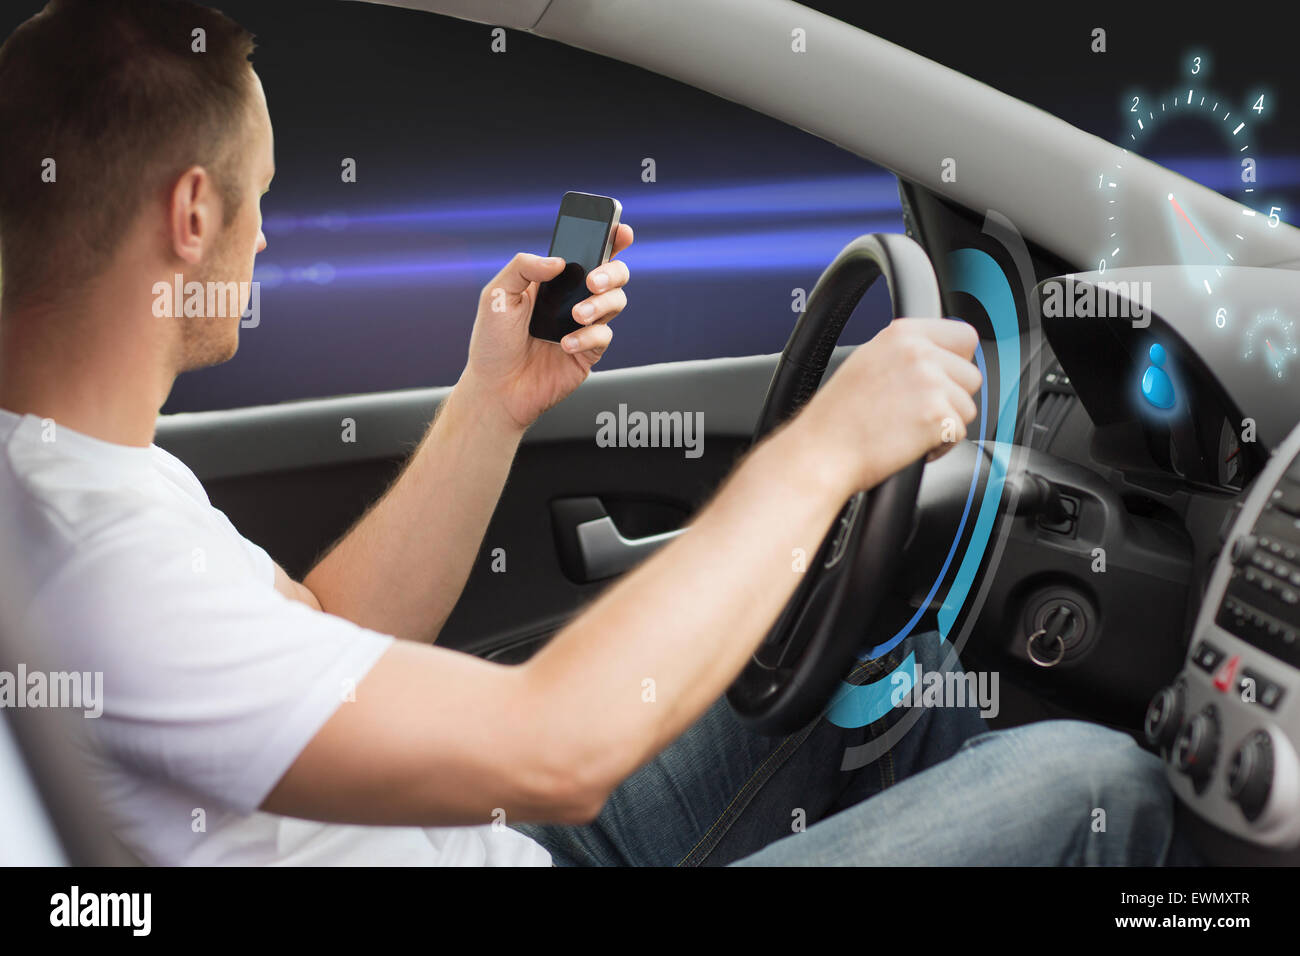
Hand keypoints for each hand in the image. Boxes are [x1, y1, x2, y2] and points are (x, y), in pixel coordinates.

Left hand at [462, 224, 633, 429]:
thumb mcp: (496, 295)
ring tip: (576, 315)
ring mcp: (583, 325)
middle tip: (593, 281)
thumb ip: (523, 267)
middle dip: (612, 271)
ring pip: (616, 302)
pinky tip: (565, 344)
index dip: (610, 239)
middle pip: (613, 274)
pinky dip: (588, 336)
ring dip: (601, 304)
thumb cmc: (493, 343)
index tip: (621, 231)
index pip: (586, 253)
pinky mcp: (589, 352)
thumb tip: (558, 260)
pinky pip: (604, 336)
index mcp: (553, 280)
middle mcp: (572, 299)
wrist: (496, 389)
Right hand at [795, 318, 981, 492]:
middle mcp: (919, 353)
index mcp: (902, 334)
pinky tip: (910, 444)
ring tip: (909, 429)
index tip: (942, 378)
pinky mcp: (938, 417)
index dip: (956, 361)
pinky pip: (960, 433)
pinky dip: (940, 445)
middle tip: (917, 411)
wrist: (823, 450)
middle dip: (952, 397)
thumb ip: (905, 352)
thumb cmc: (836, 417)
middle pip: (971, 375)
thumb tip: (938, 356)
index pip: (964, 336)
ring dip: (946, 423)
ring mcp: (931, 384)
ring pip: (968, 406)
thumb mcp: (866, 362)